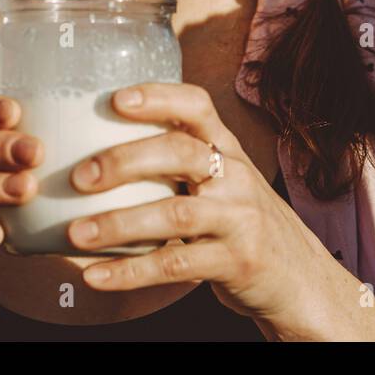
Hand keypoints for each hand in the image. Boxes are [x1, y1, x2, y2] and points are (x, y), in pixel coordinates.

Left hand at [63, 83, 334, 328]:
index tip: (116, 100)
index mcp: (226, 149)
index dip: (158, 97)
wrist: (299, 277)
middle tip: (78, 177)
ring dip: (118, 223)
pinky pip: (176, 264)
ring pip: (175, 213)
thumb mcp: (223, 181)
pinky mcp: (235, 261)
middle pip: (180, 153)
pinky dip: (131, 272)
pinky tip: (96, 275)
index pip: (196, 106)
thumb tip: (93, 154)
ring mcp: (238, 219)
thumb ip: (178, 164)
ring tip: (75, 233)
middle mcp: (235, 176)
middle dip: (124, 161)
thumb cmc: (242, 221)